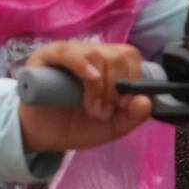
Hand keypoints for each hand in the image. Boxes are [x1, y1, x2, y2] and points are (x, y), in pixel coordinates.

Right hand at [17, 40, 151, 152]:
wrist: (42, 136)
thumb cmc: (75, 126)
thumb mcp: (110, 127)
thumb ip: (131, 117)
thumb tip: (146, 100)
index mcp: (106, 66)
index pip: (128, 55)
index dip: (133, 77)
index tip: (125, 104)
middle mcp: (89, 54)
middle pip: (115, 54)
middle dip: (115, 86)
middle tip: (104, 112)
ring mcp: (67, 52)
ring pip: (95, 53)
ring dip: (99, 86)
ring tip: (92, 110)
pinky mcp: (46, 56)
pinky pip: (67, 52)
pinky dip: (82, 64)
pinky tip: (89, 78)